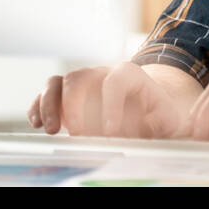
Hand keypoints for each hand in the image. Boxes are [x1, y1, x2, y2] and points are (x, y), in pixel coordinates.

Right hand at [26, 62, 188, 137]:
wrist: (147, 106)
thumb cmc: (159, 114)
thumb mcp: (170, 118)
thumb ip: (163, 122)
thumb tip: (148, 129)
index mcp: (131, 75)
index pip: (116, 79)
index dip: (111, 104)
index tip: (110, 132)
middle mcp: (102, 73)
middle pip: (81, 77)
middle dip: (76, 107)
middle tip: (79, 135)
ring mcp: (82, 81)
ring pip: (58, 81)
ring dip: (50, 104)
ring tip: (51, 130)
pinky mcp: (66, 94)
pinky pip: (47, 92)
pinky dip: (38, 106)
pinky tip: (38, 124)